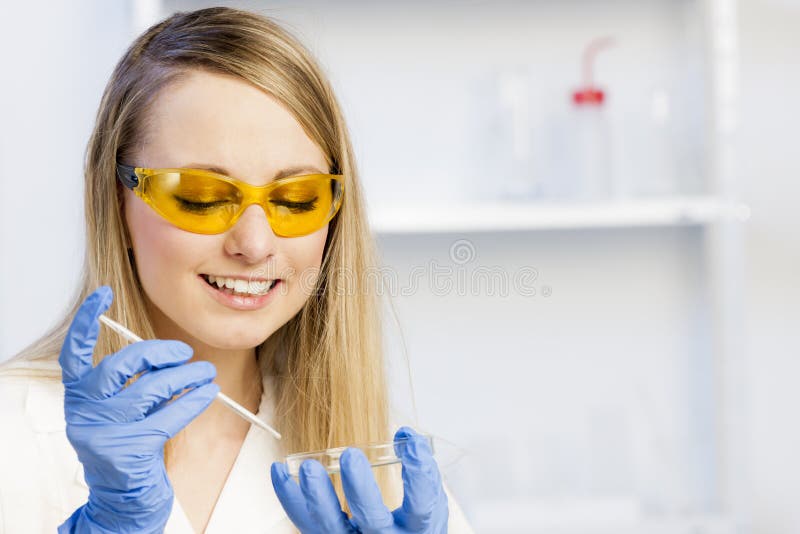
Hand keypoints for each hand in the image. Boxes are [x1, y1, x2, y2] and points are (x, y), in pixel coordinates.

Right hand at [57, 286, 218, 533]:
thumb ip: (133, 380)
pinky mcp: (129, 451)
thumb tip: (169, 352)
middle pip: (120, 366)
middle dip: (158, 353)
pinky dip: (193, 400)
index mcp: (78, 396)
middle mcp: (84, 412)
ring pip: (149, 390)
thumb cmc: (130, 442)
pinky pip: (168, 415)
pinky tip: (207, 393)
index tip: (103, 295)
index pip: (74, 353)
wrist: (125, 496)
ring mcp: (103, 434)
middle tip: (185, 353)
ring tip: (205, 373)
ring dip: (185, 377)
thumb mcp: (122, 409)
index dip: (86, 322)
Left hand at [271, 427, 447, 533]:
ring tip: (309, 467)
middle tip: (350, 455)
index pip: (421, 507)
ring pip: (330, 526)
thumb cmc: (411, 527)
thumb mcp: (429, 504)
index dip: (419, 475)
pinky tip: (280, 471)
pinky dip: (288, 496)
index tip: (413, 446)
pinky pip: (303, 522)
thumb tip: (404, 435)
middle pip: (371, 520)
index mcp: (415, 530)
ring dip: (317, 495)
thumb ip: (421, 471)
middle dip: (359, 487)